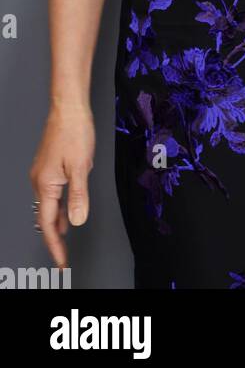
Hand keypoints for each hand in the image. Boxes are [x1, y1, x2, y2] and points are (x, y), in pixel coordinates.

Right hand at [30, 103, 94, 267]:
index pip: (48, 223)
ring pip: (49, 204)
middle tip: (64, 255)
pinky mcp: (49, 165)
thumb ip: (79, 196)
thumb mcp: (81, 166)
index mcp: (45, 184)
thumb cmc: (74, 131)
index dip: (55, 244)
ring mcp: (43, 172)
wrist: (69, 107)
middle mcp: (40, 180)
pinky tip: (67, 210)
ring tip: (65, 239)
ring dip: (57, 221)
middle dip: (54, 237)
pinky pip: (53, 192)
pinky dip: (60, 205)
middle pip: (46, 216)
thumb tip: (77, 220)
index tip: (62, 260)